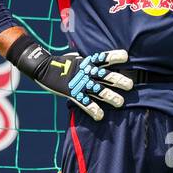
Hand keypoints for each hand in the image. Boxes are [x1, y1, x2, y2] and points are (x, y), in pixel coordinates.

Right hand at [5, 33, 133, 120]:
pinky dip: (92, 109)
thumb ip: (88, 61)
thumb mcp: (76, 58)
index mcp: (87, 62)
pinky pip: (84, 102)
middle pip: (105, 75)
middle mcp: (86, 72)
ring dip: (110, 96)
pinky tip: (100, 116)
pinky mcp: (72, 93)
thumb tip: (100, 60)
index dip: (114, 56)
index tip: (126, 56)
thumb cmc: (61, 63)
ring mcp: (79, 83)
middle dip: (118, 80)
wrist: (42, 67)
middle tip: (130, 85)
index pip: (103, 57)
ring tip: (120, 103)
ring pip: (98, 90)